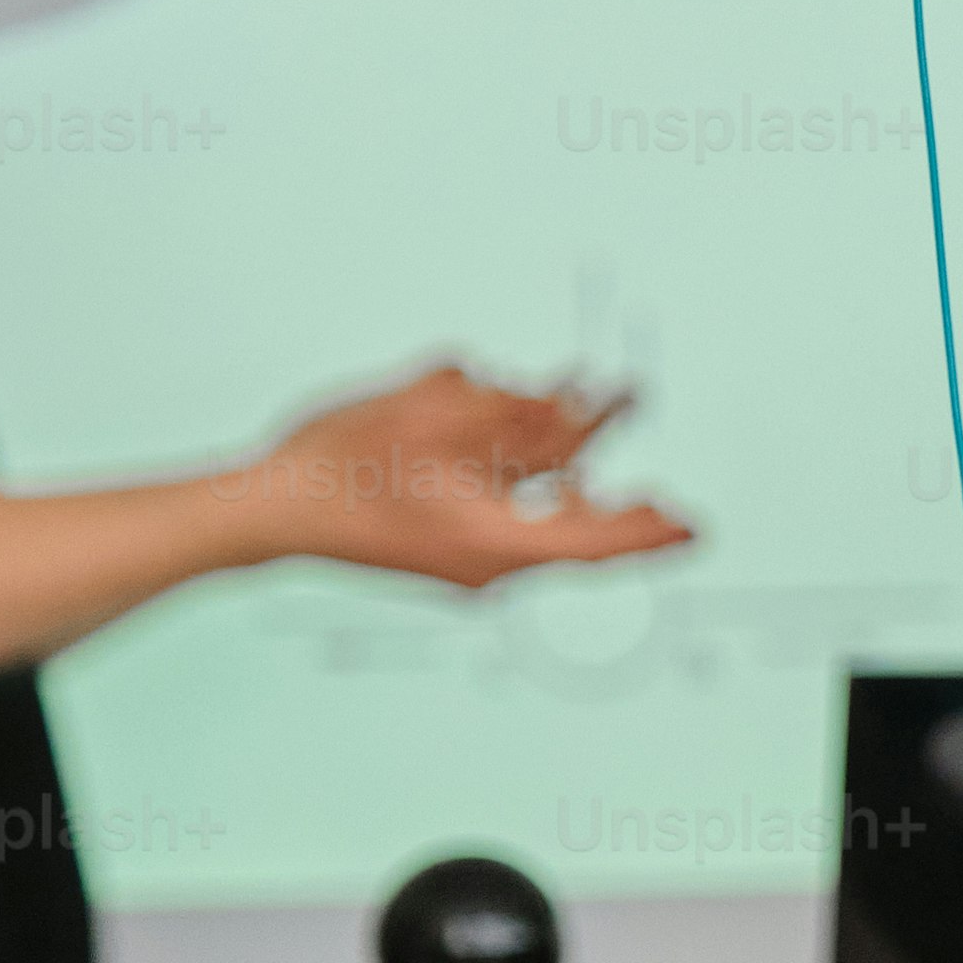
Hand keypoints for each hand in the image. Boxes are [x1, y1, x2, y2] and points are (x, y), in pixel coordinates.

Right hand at [249, 365, 693, 590]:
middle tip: (658, 467)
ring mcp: (465, 557)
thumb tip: (563, 403)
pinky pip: (503, 509)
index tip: (693, 527)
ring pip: (537, 507)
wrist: (269, 513)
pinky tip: (536, 434)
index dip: (647, 532)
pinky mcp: (445, 543)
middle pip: (572, 520)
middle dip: (610, 480)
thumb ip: (506, 409)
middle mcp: (488, 562)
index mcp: (494, 543)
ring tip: (597, 400)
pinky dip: (524, 475)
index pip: (594, 542)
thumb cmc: (340, 468)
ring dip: (564, 460)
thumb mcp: (430, 415)